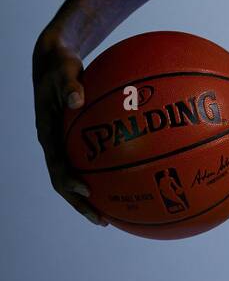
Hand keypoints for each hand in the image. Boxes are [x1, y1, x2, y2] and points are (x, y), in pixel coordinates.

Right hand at [32, 30, 108, 226]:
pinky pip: (90, 160)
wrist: (54, 61)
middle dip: (82, 203)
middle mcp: (55, 144)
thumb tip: (76, 99)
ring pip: (77, 177)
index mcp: (48, 134)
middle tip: (102, 220)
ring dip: (92, 197)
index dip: (69, 182)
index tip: (86, 191)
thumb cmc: (60, 65)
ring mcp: (65, 144)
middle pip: (65, 182)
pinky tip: (130, 177)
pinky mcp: (76, 139)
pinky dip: (106, 172)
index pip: (56, 166)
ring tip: (114, 214)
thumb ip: (69, 84)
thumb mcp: (63, 71)